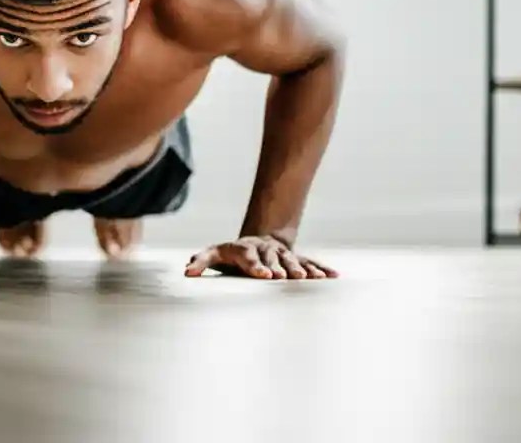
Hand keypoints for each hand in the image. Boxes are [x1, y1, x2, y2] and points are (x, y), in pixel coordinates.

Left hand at [184, 236, 335, 278]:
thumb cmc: (232, 254)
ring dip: (303, 269)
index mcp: (246, 250)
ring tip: (312, 279)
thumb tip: (186, 273)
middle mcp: (266, 250)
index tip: (263, 275)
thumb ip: (200, 261)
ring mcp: (283, 254)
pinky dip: (322, 268)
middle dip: (281, 267)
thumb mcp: (214, 254)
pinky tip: (334, 276)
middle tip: (287, 277)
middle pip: (274, 259)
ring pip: (294, 260)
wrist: (257, 242)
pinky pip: (311, 262)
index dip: (256, 266)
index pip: (250, 258)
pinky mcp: (297, 258)